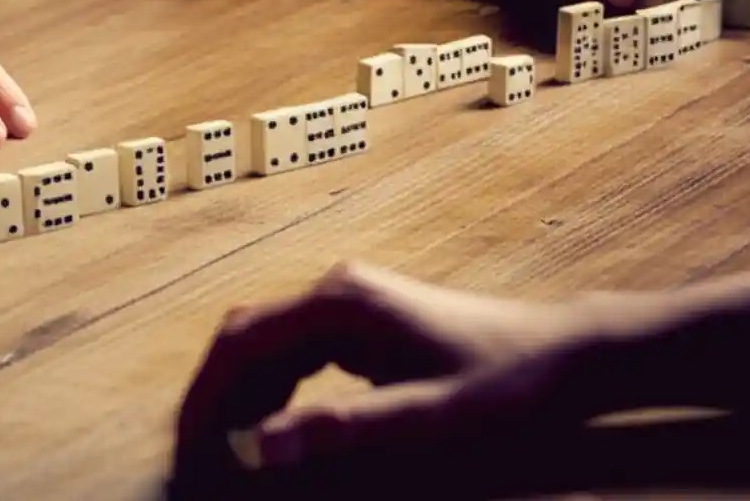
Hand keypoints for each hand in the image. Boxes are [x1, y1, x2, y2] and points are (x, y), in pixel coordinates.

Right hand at [175, 263, 600, 477]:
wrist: (563, 350)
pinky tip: (275, 428)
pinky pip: (294, 350)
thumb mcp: (430, 417)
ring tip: (229, 451)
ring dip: (242, 394)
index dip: (205, 394)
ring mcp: (348, 301)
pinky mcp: (361, 318)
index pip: (242, 341)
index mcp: (340, 305)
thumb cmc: (504, 382)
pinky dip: (272, 388)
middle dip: (215, 396)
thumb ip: (344, 430)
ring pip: (266, 343)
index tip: (186, 445)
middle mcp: (335, 291)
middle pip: (246, 337)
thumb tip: (258, 450)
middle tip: (197, 457)